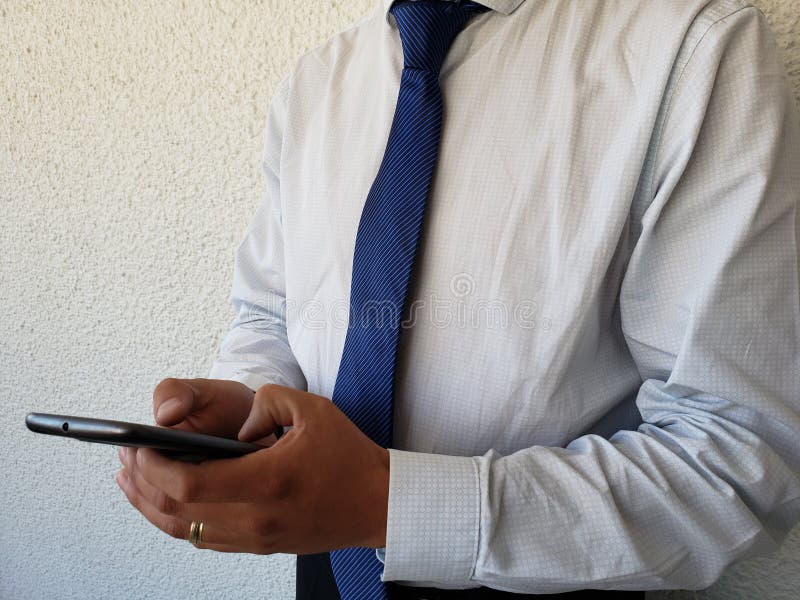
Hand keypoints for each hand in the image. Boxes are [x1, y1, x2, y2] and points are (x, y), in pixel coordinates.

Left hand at [116, 384, 389, 552]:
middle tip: (125, 459)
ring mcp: (256, 538)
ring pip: (183, 532)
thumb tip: (236, 423)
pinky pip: (203, 540)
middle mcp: (257, 518)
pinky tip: (166, 503)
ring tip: (131, 482)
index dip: (154, 467)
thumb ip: (268, 401)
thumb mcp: (313, 410)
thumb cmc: (349, 457)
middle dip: (141, 484)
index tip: (138, 447)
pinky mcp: (260, 546)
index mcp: (267, 481)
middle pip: (176, 512)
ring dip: (151, 506)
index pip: (189, 484)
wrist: (377, 503)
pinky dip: (176, 522)